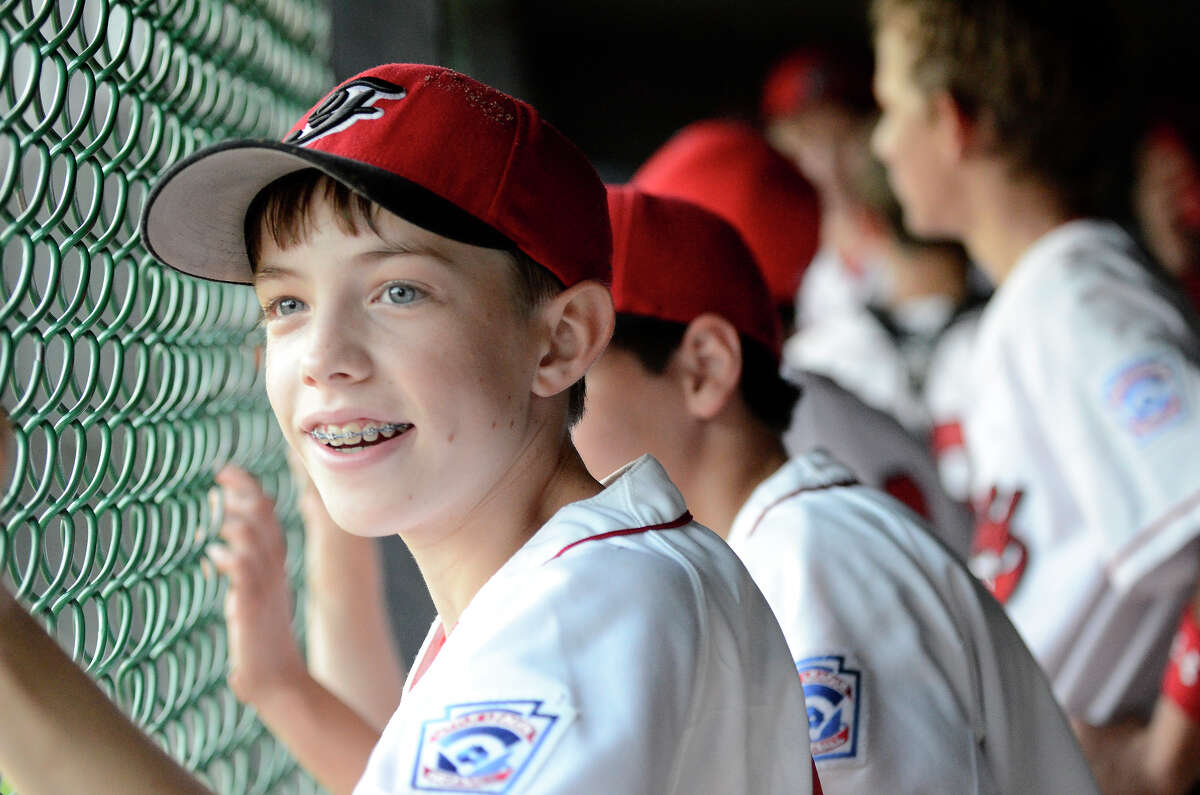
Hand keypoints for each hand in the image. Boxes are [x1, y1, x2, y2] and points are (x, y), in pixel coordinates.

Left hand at [207, 465, 305, 706]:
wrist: (279, 681)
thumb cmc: (261, 638)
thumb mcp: (255, 593)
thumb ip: (245, 565)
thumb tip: (221, 544)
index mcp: (275, 563)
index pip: (268, 512)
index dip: (248, 487)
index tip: (225, 471)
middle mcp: (274, 569)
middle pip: (265, 515)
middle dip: (242, 491)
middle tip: (218, 480)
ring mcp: (266, 586)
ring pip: (256, 536)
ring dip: (233, 521)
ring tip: (215, 521)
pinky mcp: (253, 607)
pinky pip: (243, 570)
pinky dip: (227, 555)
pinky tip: (212, 556)